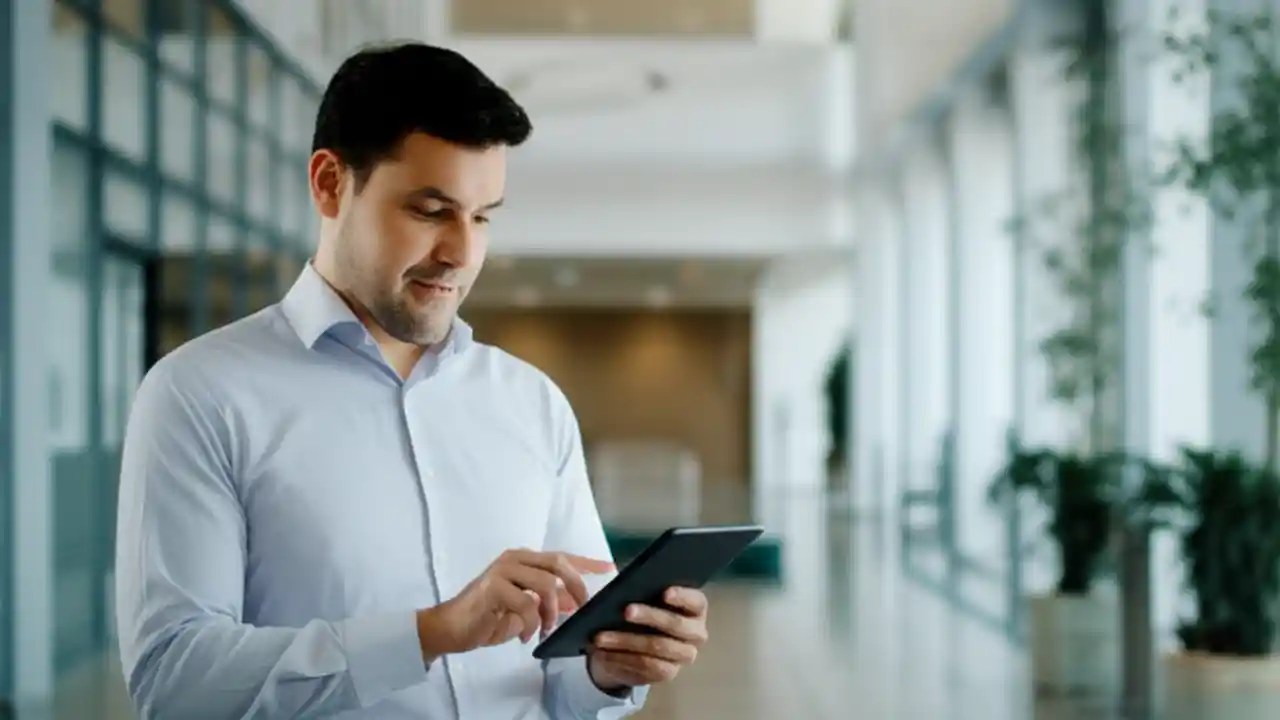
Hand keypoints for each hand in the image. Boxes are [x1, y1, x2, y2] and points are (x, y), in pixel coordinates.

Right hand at [416, 550, 614, 660]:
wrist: (451, 628)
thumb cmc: (487, 617)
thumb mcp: (525, 609)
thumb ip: (549, 601)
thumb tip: (576, 600)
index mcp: (524, 560)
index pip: (562, 556)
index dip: (587, 562)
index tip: (610, 568)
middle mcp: (515, 559)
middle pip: (558, 563)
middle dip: (576, 586)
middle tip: (582, 609)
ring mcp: (503, 570)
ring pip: (544, 583)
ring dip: (551, 612)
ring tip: (545, 630)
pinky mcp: (492, 586)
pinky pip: (525, 603)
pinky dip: (530, 623)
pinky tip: (524, 635)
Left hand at [587, 586, 708, 691]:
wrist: (635, 644)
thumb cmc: (644, 609)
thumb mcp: (644, 596)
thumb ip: (644, 590)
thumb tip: (627, 588)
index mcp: (696, 608)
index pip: (696, 601)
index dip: (682, 596)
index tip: (664, 592)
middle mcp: (696, 632)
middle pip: (676, 625)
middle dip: (650, 616)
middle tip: (626, 611)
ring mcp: (685, 655)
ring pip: (658, 647)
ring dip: (627, 641)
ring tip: (601, 637)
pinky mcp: (669, 672)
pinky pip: (647, 667)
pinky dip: (623, 658)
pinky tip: (604, 653)